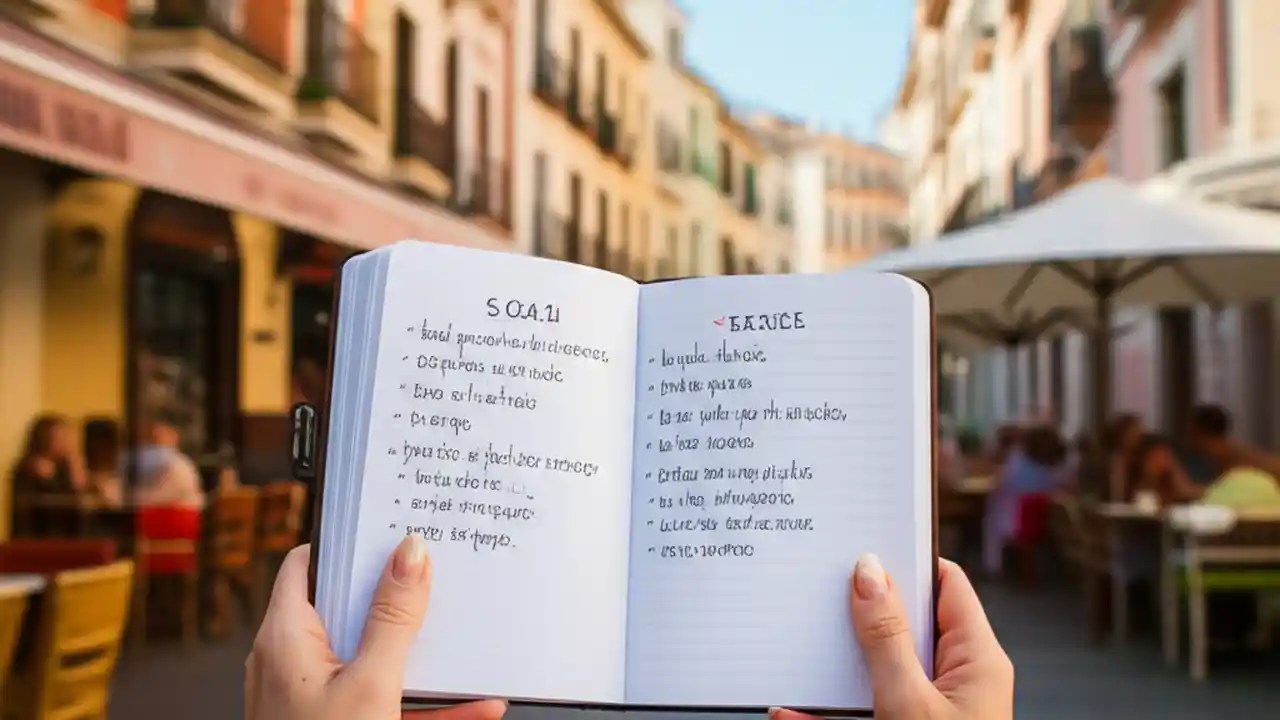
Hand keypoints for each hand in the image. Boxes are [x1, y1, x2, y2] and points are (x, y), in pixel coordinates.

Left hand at [246, 539, 508, 719]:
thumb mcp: (372, 685)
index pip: (308, 564)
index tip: (394, 526)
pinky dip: (428, 706)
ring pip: (375, 660)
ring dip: (423, 655)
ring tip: (468, 636)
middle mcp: (292, 663)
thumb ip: (394, 619)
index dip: (350, 542)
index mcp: (286, 638)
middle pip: (349, 608)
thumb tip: (409, 552)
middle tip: (442, 571)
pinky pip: (386, 706)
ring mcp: (315, 700)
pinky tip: (479, 706)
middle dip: (400, 596)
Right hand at [772, 556, 1012, 719]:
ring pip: (875, 673)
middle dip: (856, 610)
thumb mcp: (909, 702)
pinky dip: (826, 715)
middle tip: (814, 584)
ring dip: (832, 665)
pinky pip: (860, 715)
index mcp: (977, 659)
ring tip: (790, 645)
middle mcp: (956, 681)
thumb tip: (870, 570)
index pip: (945, 583)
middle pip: (903, 625)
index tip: (858, 540)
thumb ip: (885, 637)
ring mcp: (928, 713)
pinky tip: (788, 713)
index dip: (904, 559)